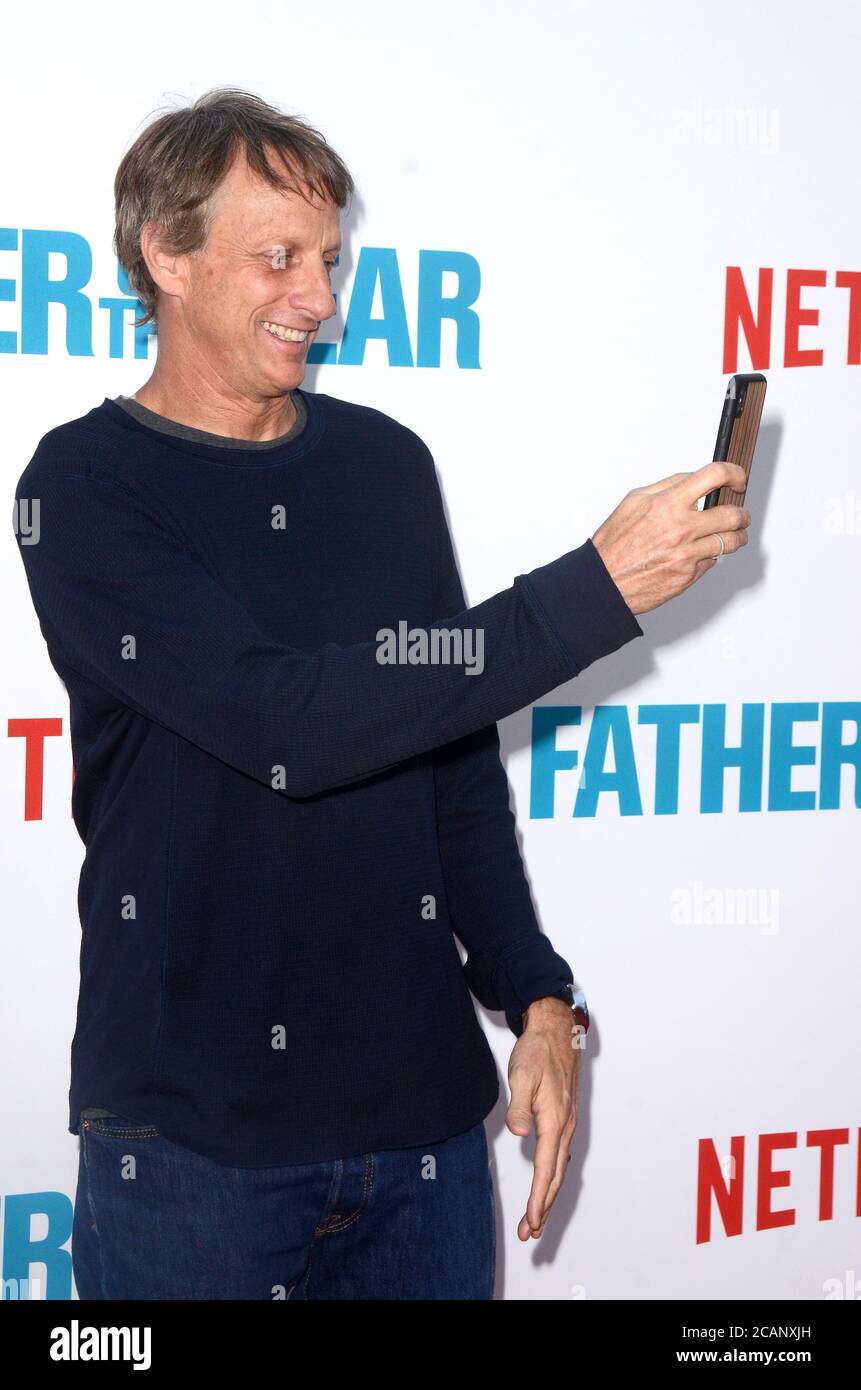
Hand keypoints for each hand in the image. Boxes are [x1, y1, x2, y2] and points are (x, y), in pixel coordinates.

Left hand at [506, 995, 583, 1239]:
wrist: (555, 1031)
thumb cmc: (538, 1053)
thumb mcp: (523, 1076)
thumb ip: (520, 1106)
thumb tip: (519, 1133)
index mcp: (554, 1120)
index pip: (545, 1167)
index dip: (538, 1197)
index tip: (532, 1220)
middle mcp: (564, 1127)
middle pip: (555, 1176)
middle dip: (543, 1207)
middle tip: (530, 1233)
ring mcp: (566, 1124)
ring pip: (558, 1169)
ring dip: (547, 1196)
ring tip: (536, 1220)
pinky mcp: (563, 1119)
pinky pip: (559, 1156)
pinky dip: (552, 1177)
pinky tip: (546, 1185)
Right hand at [591, 461, 750, 614]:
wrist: (603, 582)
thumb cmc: (614, 544)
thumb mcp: (634, 501)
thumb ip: (667, 486)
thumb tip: (693, 479)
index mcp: (667, 504)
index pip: (715, 476)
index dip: (734, 473)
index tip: (738, 479)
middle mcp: (681, 528)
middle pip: (733, 514)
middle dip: (743, 514)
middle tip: (741, 514)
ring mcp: (687, 553)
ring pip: (730, 541)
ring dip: (737, 536)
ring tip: (735, 535)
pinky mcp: (688, 575)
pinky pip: (712, 561)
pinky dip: (710, 556)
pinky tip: (698, 553)